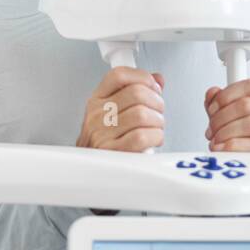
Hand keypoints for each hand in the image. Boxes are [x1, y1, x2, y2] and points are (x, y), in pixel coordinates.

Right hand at [80, 68, 165, 215]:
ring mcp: (102, 134)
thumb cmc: (106, 143)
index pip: (119, 75)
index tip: (154, 87)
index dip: (143, 77)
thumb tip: (158, 80)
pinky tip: (153, 140)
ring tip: (155, 128)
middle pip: (137, 93)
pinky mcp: (112, 152)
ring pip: (142, 114)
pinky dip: (155, 137)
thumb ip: (136, 93)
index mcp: (96, 100)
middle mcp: (96, 115)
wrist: (91, 173)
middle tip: (158, 112)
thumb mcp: (115, 113)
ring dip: (158, 122)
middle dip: (157, 102)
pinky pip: (142, 137)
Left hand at [204, 79, 249, 215]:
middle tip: (211, 132)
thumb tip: (212, 93)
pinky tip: (222, 152)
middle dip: (221, 118)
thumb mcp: (232, 128)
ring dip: (225, 133)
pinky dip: (233, 147)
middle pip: (247, 105)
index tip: (212, 109)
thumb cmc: (247, 156)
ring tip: (216, 144)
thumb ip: (221, 110)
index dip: (227, 93)